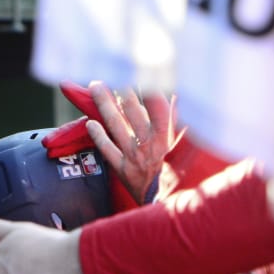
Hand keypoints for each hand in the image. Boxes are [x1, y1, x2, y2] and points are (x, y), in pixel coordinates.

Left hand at [83, 82, 180, 204]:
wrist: (168, 205)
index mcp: (166, 136)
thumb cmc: (178, 173)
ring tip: (95, 85)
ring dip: (104, 103)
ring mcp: (133, 156)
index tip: (139, 68)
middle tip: (110, 70)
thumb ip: (178, 121)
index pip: (156, 104)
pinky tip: (90, 122)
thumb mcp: (184, 146)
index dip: (147, 84)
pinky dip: (98, 136)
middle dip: (120, 88)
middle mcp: (148, 144)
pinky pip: (107, 150)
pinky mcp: (122, 170)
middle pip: (131, 110)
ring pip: (115, 124)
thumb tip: (178, 96)